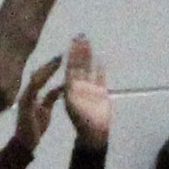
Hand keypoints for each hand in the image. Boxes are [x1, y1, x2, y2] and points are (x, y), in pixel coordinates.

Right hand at [12, 55, 64, 149]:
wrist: (26, 142)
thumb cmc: (35, 127)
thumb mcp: (46, 109)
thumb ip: (52, 97)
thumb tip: (61, 86)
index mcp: (32, 93)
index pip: (41, 76)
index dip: (50, 66)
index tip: (61, 57)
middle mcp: (27, 93)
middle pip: (38, 74)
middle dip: (49, 65)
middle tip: (60, 55)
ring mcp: (25, 98)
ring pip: (35, 79)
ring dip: (46, 70)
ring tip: (56, 62)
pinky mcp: (25, 104)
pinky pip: (33, 90)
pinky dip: (40, 82)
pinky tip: (47, 77)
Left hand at [60, 34, 109, 148]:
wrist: (94, 134)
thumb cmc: (81, 122)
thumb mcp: (71, 105)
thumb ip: (71, 93)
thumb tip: (67, 83)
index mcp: (70, 88)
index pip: (70, 68)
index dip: (70, 56)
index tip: (70, 44)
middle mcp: (79, 86)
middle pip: (79, 65)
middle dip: (79, 51)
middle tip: (80, 35)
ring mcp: (90, 88)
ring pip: (89, 68)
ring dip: (89, 55)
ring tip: (88, 41)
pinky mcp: (101, 93)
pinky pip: (100, 77)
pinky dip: (100, 69)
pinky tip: (101, 59)